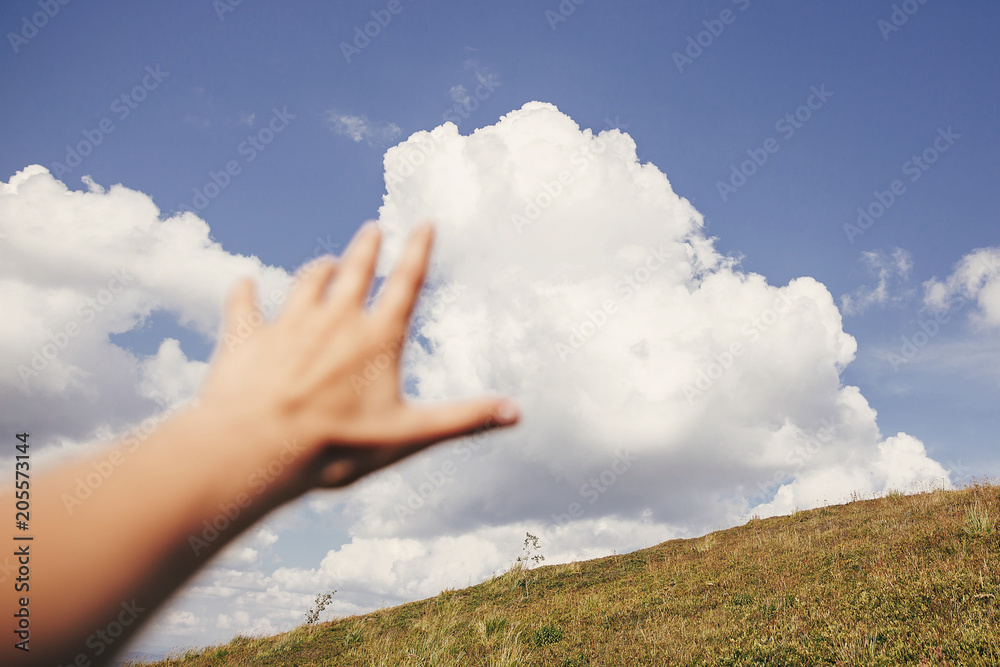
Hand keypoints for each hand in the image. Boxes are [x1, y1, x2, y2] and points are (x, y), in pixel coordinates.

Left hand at [198, 221, 518, 490]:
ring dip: (319, 270)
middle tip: (372, 230)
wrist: (256, 447)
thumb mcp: (410, 435)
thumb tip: (517, 413)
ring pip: (307, 283)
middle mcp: (334, 319)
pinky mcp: (246, 338)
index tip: (425, 222)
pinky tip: (244, 284)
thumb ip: (464, 419)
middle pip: (355, 270)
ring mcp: (288, 324)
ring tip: (326, 264)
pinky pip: (245, 305)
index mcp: (377, 337)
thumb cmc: (337, 446)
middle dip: (367, 247)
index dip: (419, 250)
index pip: (406, 283)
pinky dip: (245, 293)